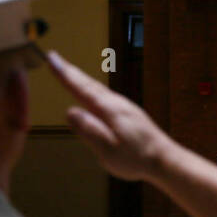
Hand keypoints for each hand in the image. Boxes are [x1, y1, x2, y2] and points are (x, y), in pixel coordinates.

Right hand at [46, 50, 176, 182]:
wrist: (166, 160)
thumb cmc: (137, 158)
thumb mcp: (108, 150)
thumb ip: (89, 130)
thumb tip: (70, 111)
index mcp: (109, 110)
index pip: (81, 88)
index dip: (64, 74)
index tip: (51, 58)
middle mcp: (117, 103)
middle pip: (89, 83)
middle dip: (70, 70)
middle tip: (54, 57)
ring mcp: (125, 107)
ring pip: (98, 88)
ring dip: (81, 78)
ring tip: (69, 72)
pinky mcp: (130, 114)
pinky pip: (106, 95)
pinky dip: (93, 89)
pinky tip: (93, 94)